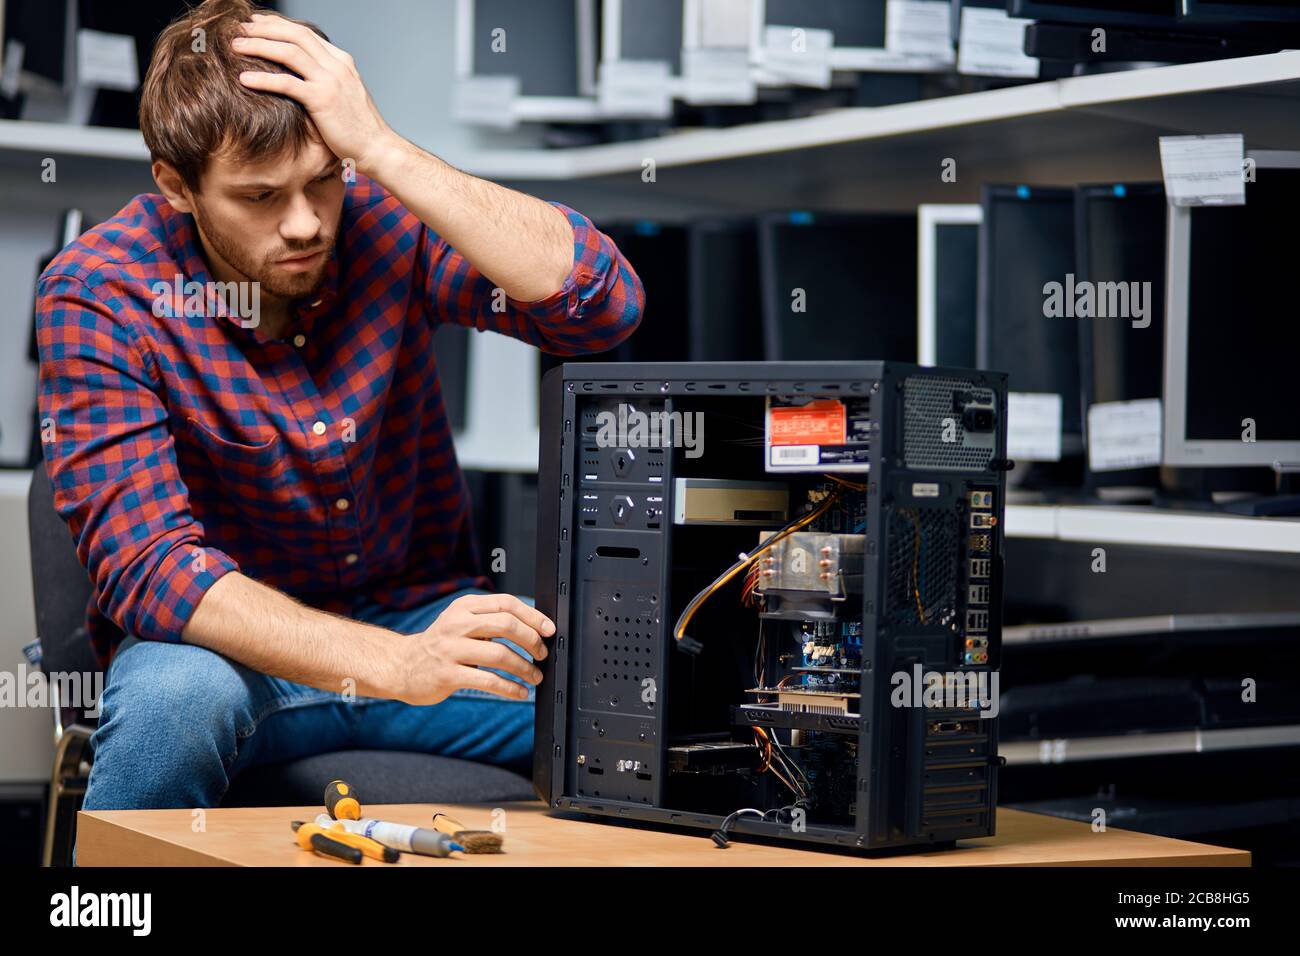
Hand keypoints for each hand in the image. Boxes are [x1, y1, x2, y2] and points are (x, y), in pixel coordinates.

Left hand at [233, 13, 395, 174]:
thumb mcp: (344, 96)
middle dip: (264, 28)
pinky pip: (287, 83)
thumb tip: (299, 78)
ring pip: (288, 52)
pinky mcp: (322, 100)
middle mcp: (337, 65)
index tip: (257, 25)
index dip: (278, 25)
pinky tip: (244, 78)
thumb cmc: (358, 129)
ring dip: (259, 46)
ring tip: (235, 47)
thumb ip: (325, 81)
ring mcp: (331, 81)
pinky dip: (263, 78)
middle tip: (240, 29)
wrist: (377, 148)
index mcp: (342, 61)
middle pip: (295, 35)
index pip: (305, 33)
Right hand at [388, 593, 555, 704]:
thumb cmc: (439, 645)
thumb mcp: (460, 623)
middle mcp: (457, 624)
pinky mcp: (448, 674)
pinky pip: (488, 681)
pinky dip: (510, 688)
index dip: (532, 616)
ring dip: (524, 668)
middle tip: (542, 655)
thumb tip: (533, 629)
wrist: (401, 665)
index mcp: (464, 607)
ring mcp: (451, 649)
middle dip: (532, 641)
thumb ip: (489, 621)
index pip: (506, 603)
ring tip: (535, 677)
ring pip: (500, 654)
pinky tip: (520, 693)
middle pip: (506, 625)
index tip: (549, 629)